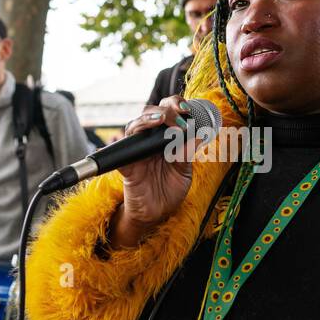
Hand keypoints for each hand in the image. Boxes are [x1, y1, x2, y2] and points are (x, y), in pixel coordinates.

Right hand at [110, 96, 197, 247]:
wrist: (156, 214)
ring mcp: (136, 152)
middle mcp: (149, 140)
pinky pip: (121, 152)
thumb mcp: (184, 172)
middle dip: (166, 109)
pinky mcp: (126, 166)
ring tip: (163, 120)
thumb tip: (199, 136)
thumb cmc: (169, 190)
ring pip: (135, 125)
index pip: (168, 112)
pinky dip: (126, 143)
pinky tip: (140, 139)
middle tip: (180, 117)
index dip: (176, 105)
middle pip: (150, 112)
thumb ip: (187, 154)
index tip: (188, 109)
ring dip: (149, 118)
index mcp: (164, 138)